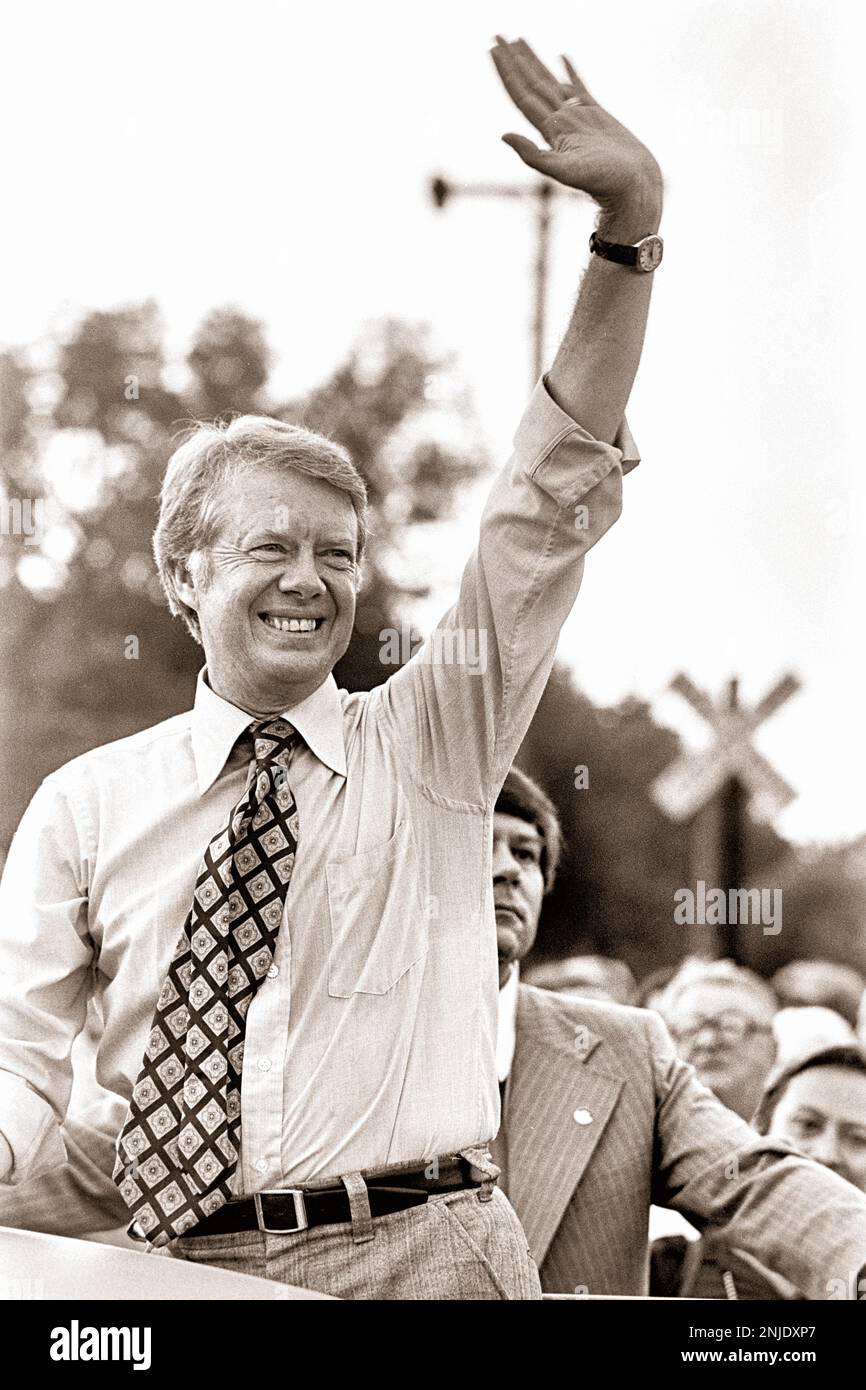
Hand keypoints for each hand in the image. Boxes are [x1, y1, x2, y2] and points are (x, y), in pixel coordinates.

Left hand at [490, 37, 661, 225]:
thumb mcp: (565, 171)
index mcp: (550, 130)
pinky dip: (569, 71)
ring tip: (519, 41)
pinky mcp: (598, 115)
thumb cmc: (604, 182)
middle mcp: (560, 121)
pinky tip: (561, 58)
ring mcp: (578, 117)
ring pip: (550, 82)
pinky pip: (579, 87)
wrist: (633, 186)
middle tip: (498, 36)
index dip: (507, 72)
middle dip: (514, 60)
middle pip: (531, 83)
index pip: (522, 95)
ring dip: (533, 62)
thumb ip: (534, 156)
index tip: (493, 49)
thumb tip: (504, 135)